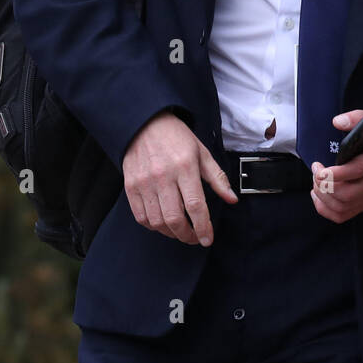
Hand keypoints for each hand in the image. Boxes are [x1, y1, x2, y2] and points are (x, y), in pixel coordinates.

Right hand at [121, 110, 237, 245]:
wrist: (145, 124)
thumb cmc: (176, 138)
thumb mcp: (202, 153)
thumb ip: (218, 178)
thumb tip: (232, 199)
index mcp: (185, 166)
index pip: (195, 205)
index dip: (203, 227)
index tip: (207, 238)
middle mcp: (163, 176)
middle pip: (175, 218)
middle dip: (188, 235)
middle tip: (195, 238)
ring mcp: (144, 182)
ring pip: (158, 221)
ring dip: (171, 233)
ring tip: (181, 231)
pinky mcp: (131, 187)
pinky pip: (141, 217)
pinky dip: (153, 226)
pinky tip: (163, 223)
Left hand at [309, 109, 362, 223]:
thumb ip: (358, 117)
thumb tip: (337, 122)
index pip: (357, 171)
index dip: (335, 174)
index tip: (320, 169)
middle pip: (346, 194)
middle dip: (324, 185)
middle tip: (317, 170)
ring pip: (342, 207)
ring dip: (323, 196)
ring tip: (317, 180)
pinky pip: (343, 215)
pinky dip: (326, 208)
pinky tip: (320, 194)